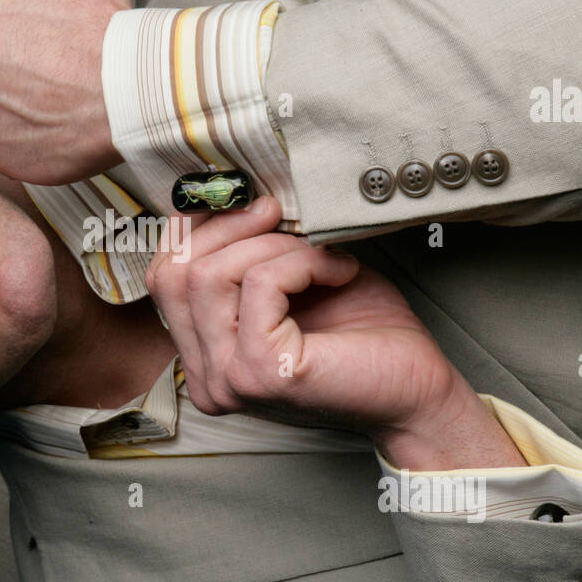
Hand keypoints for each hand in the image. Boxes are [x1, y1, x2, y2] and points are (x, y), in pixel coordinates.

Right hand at [145, 197, 524, 469]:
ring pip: (209, 275)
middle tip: (278, 211)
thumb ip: (250, 249)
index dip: (195, 226)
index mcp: (205, 356)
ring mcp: (228, 378)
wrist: (418, 389)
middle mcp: (206, 375)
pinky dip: (302, 261)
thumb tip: (226, 192)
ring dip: (271, 245)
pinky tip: (337, 272)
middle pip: (174, 274)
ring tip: (317, 254)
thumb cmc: (365, 335)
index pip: (163, 277)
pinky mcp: (260, 370)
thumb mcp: (294, 277)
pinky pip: (260, 284)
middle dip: (228, 227)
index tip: (242, 198)